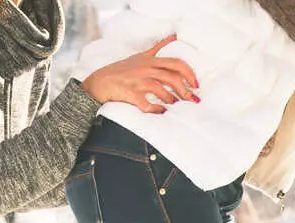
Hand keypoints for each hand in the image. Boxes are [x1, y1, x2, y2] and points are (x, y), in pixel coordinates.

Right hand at [82, 35, 199, 114]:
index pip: (176, 63)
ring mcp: (138, 81)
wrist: (98, 83)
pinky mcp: (130, 93)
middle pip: (173, 77)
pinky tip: (161, 113)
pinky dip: (156, 110)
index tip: (196, 84)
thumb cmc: (120, 71)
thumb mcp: (139, 56)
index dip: (190, 73)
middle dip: (185, 90)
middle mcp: (145, 69)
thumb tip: (173, 38)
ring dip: (172, 100)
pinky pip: (146, 104)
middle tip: (191, 99)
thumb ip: (156, 49)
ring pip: (162, 90)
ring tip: (175, 106)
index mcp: (150, 60)